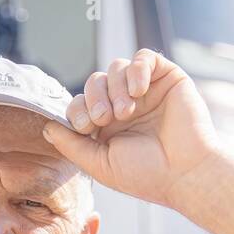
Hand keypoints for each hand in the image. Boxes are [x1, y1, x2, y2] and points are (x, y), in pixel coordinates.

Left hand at [41, 49, 222, 212]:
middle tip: (105, 119)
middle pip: (95, 81)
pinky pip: (144, 58)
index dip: (77, 109)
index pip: (80, 103)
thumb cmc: (148, 175)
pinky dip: (137, 69)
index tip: (87, 127)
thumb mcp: (100, 165)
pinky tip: (139, 90)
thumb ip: (72, 146)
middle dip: (94, 98)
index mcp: (108, 128)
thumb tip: (46, 128)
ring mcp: (146, 91)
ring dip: (115, 87)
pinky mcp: (167, 79)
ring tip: (128, 111)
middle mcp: (125, 106)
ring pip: (116, 68)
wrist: (186, 173)